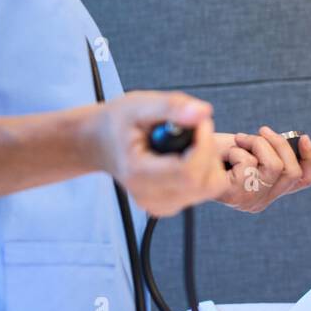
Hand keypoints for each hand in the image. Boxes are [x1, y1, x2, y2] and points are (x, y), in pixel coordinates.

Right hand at [89, 90, 228, 216]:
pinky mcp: (172, 205)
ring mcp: (162, 205)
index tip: (199, 121)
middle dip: (208, 150)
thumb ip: (172, 107)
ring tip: (186, 142)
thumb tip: (203, 112)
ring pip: (210, 187)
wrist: (100, 143)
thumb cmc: (118, 124)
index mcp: (138, 175)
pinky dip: (205, 168)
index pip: (188, 172)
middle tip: (193, 128)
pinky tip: (186, 155)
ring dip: (208, 159)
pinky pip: (206, 189)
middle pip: (203, 183)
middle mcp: (150, 197)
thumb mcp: (140, 105)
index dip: (203, 144)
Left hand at [215, 127, 310, 212]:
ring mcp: (248, 201)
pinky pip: (251, 166)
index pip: (302, 180)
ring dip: (259, 145)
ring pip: (275, 167)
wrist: (184, 155)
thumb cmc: (214, 152)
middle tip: (259, 132)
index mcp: (269, 190)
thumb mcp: (248, 147)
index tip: (304, 137)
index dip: (310, 158)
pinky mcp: (234, 196)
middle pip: (292, 171)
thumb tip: (295, 141)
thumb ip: (271, 150)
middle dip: (278, 144)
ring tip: (241, 140)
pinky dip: (240, 152)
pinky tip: (227, 155)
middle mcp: (261, 201)